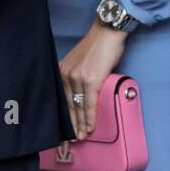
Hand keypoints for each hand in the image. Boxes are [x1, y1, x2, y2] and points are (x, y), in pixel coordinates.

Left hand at [59, 21, 127, 140]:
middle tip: (73, 138)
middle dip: (71, 124)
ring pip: (79, 107)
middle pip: (69, 105)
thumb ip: (77, 77)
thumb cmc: (98, 46)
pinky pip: (89, 104)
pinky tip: (90, 127)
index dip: (65, 115)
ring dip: (81, 124)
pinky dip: (90, 118)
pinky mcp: (91, 80)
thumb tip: (81, 95)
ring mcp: (78, 78)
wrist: (107, 32)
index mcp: (62, 70)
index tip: (65, 128)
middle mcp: (66, 75)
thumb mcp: (80, 62)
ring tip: (82, 136)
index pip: (62, 98)